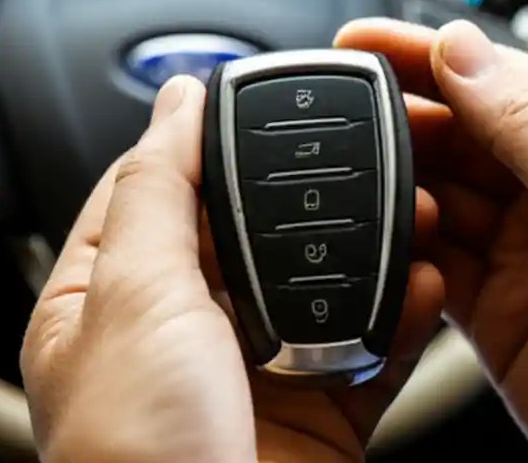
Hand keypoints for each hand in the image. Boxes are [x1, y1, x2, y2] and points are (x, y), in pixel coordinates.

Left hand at [20, 75, 443, 462]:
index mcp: (104, 302)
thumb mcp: (133, 300)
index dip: (206, 141)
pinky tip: (423, 291)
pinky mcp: (310, 420)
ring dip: (367, 251)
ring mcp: (246, 380)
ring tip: (411, 210)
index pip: (153, 189)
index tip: (261, 101)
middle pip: (248, 235)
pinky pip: (366, 356)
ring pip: (317, 290)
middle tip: (363, 150)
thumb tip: (175, 102)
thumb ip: (159, 192)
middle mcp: (175, 339)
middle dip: (307, 194)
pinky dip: (401, 322)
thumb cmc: (136, 462)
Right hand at [336, 19, 527, 462]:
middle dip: (399, 118)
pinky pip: (431, 269)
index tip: (361, 42)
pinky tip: (377, 243)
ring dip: (395, 188)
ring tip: (351, 177)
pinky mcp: (498, 315)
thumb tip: (465, 51)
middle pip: (461, 135)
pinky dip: (399, 256)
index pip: (503, 79)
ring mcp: (526, 256)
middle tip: (339, 111)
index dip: (429, 55)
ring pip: (438, 199)